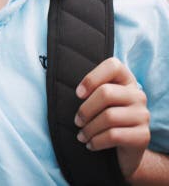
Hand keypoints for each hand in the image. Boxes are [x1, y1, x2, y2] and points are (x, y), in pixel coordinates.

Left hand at [74, 57, 150, 178]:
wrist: (125, 149)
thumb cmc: (104, 119)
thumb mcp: (98, 101)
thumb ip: (91, 90)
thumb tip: (71, 89)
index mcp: (126, 80)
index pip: (113, 65)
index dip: (92, 78)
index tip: (78, 94)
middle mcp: (138, 95)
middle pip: (106, 93)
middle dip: (85, 109)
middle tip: (77, 121)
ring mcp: (143, 115)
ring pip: (109, 117)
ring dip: (89, 129)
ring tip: (81, 135)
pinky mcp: (144, 135)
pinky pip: (114, 135)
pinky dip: (96, 141)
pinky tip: (90, 144)